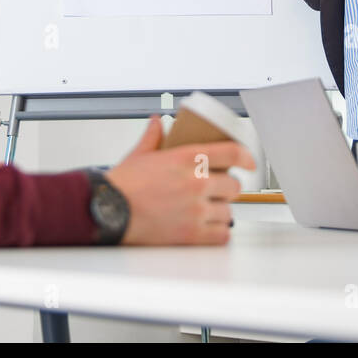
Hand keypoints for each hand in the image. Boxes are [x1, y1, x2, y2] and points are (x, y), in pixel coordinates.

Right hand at [105, 116, 255, 244]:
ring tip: (208, 211)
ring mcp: (196, 210)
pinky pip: (222, 235)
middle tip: (217, 191)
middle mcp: (196, 183)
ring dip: (221, 212)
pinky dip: (218, 233)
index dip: (247, 157)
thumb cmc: (121, 185)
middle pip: (234, 186)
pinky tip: (209, 229)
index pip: (232, 153)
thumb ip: (154, 137)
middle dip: (227, 189)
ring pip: (229, 212)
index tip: (250, 162)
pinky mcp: (192, 234)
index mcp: (187, 159)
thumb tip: (158, 122)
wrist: (107, 212)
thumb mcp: (139, 154)